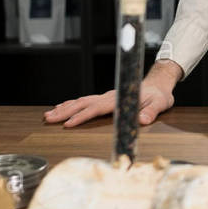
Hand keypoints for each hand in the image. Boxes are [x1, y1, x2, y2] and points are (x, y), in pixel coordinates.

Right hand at [44, 60, 181, 127]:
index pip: (97, 108)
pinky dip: (72, 104)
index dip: (82, 116)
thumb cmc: (159, 96)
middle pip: (83, 104)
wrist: (159, 85)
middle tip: (48, 119)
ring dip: (64, 108)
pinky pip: (85, 101)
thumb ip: (151, 112)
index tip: (68, 124)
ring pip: (81, 101)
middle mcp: (109, 96)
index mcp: (119, 98)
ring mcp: (106, 96)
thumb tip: (142, 120)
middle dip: (64, 112)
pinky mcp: (106, 98)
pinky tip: (62, 107)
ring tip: (48, 114)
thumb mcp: (159, 104)